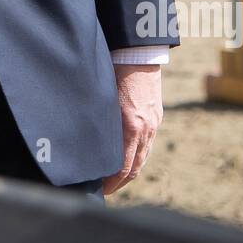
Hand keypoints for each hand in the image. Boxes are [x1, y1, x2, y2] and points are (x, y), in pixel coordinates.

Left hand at [103, 63, 162, 194]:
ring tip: (116, 178)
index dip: (113, 182)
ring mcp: (153, 123)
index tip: (101, 189)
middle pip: (136, 167)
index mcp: (131, 126)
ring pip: (144, 157)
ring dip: (131, 170)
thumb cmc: (113, 72)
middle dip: (122, 182)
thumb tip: (85, 143)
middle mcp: (146, 128)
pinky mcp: (157, 116)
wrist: (138, 53)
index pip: (124, 167)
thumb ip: (99, 122)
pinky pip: (149, 143)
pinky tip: (128, 156)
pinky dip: (139, 155)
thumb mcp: (102, 99)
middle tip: (106, 189)